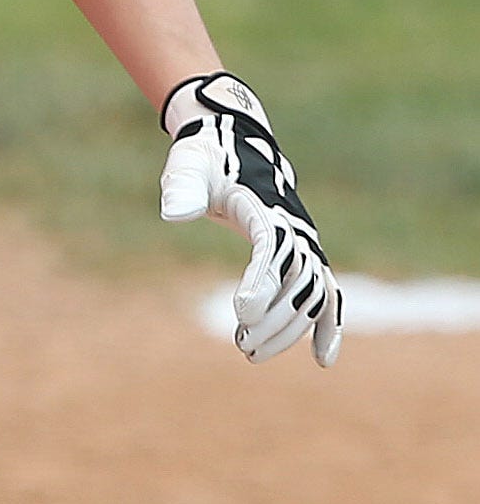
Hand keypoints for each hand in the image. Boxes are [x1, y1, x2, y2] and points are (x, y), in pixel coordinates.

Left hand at [158, 72, 341, 365]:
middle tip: (240, 346)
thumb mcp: (188, 166)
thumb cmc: (206, 158)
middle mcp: (295, 227)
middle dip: (275, 318)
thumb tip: (174, 214)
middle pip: (300, 280)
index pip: (274, 249)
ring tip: (249, 352)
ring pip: (313, 294)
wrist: (234, 144)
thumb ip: (183, 187)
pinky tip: (323, 360)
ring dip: (290, 328)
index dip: (263, 281)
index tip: (242, 313)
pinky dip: (330, 324)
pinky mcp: (305, 254)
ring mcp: (305, 242)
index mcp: (266, 209)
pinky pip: (328, 294)